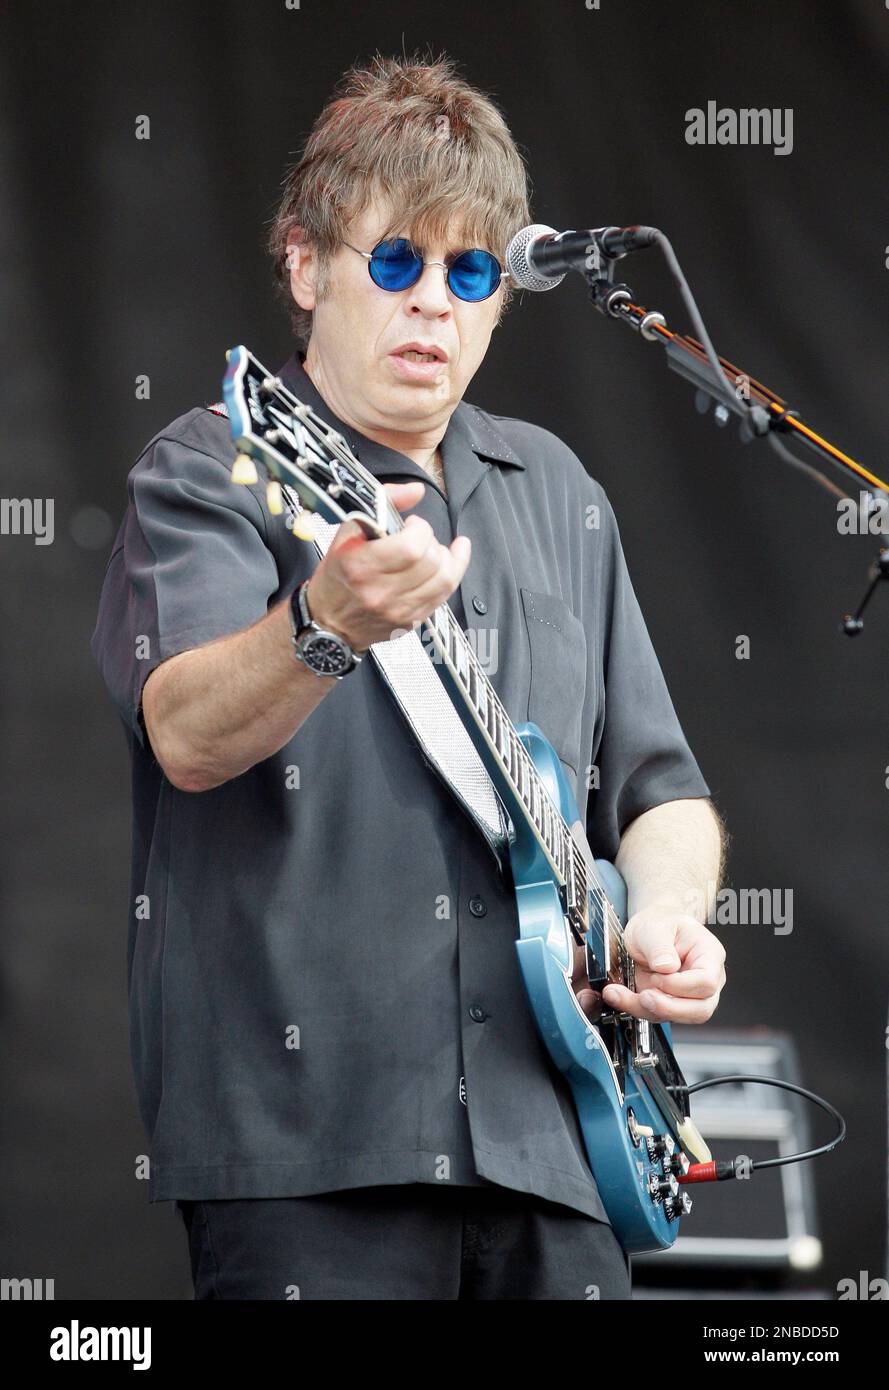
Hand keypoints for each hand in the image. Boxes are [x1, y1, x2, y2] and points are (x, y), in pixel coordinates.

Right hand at [305, 480, 470, 651]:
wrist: (328, 622)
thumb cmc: (336, 577)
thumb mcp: (346, 533)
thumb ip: (382, 504)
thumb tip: (415, 491)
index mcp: (361, 566)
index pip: (411, 546)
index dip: (419, 529)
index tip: (411, 525)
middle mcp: (380, 592)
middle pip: (431, 561)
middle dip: (431, 541)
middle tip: (418, 538)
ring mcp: (398, 610)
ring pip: (444, 579)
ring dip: (446, 558)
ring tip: (433, 550)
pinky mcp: (410, 621)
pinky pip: (444, 596)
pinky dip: (451, 574)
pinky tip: (451, 562)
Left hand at [597, 907, 725, 1024]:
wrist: (651, 928)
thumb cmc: (660, 923)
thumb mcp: (654, 926)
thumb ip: (660, 947)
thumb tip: (666, 967)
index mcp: (709, 955)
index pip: (706, 983)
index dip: (680, 986)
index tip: (657, 976)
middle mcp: (706, 979)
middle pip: (700, 1009)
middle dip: (667, 1007)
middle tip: (643, 995)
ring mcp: (691, 995)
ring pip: (678, 1017)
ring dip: (646, 1010)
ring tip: (621, 994)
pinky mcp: (672, 1003)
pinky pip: (658, 1015)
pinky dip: (636, 1008)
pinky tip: (619, 996)